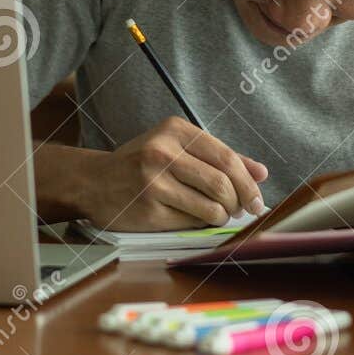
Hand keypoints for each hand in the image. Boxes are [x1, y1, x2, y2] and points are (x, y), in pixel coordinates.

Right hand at [73, 117, 268, 230]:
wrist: (93, 182)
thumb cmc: (140, 164)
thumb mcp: (176, 148)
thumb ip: (218, 157)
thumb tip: (260, 173)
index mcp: (174, 130)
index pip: (226, 157)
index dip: (247, 181)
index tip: (257, 198)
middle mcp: (163, 152)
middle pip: (222, 183)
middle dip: (239, 202)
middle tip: (241, 210)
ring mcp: (154, 182)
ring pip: (211, 207)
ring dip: (222, 216)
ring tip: (218, 214)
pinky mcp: (149, 210)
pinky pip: (192, 222)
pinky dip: (202, 224)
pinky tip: (194, 218)